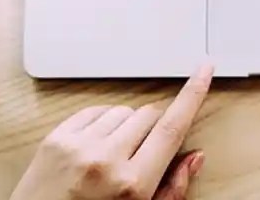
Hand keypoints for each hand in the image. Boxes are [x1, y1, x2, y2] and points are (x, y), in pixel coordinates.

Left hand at [11, 64, 213, 199]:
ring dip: (126, 126)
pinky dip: (101, 123)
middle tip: (142, 152)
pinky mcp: (55, 139)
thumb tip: (194, 157)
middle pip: (148, 115)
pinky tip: (96, 146)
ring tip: (114, 154)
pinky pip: (92, 111)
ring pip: (121, 111)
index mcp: (133, 185)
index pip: (172, 128)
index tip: (203, 71)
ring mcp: (78, 147)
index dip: (192, 95)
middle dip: (153, 128)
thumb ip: (171, 190)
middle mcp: (105, 161)